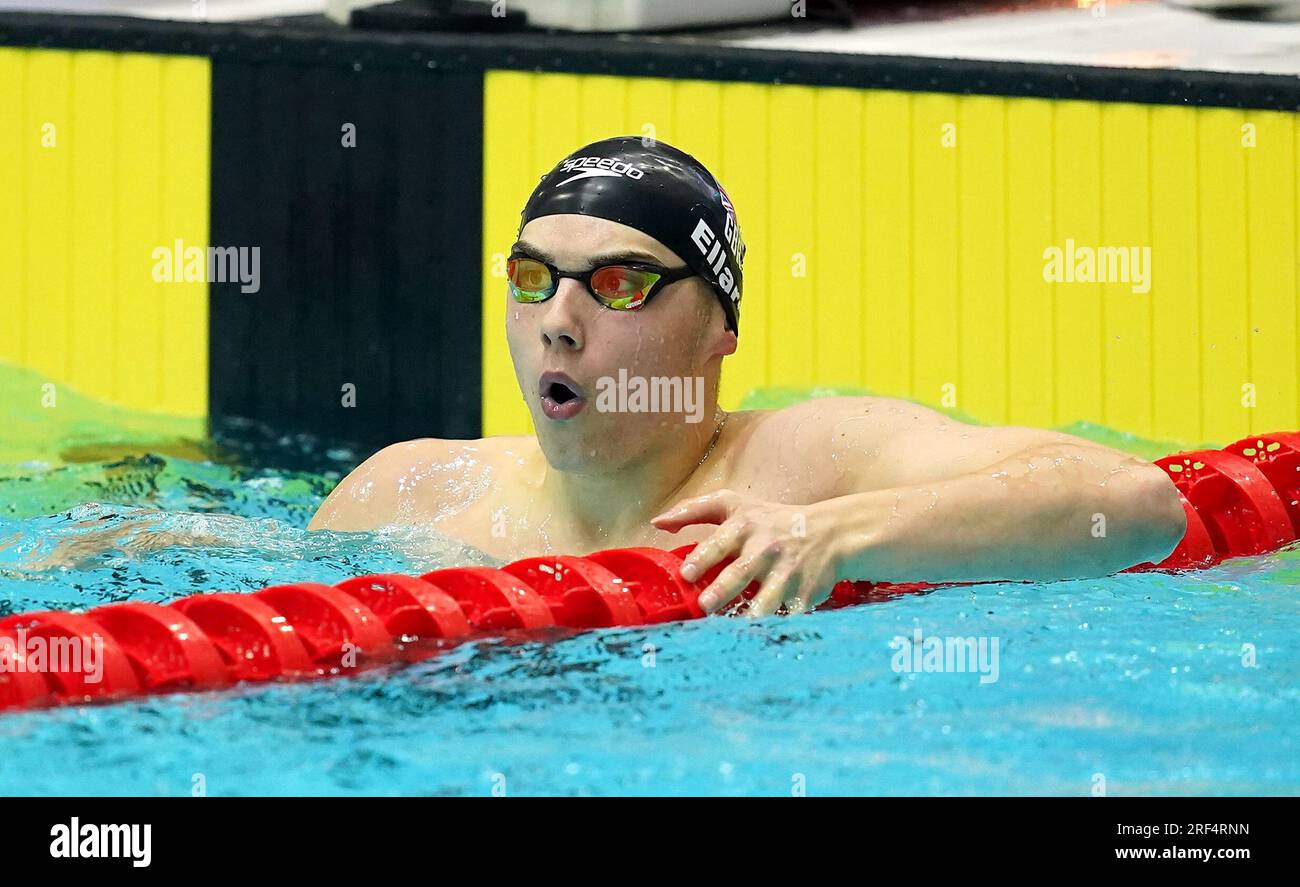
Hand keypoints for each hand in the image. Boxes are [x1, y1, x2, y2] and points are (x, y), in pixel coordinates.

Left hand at [651, 490, 841, 617]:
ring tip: (732, 631)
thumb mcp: (735, 506)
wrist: (829, 533)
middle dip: (722, 590)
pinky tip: (760, 642)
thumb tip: (656, 523)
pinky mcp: (804, 595)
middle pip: (740, 572)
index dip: (702, 558)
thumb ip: (694, 511)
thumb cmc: (771, 520)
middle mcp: (765, 549)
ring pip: (766, 599)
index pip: (719, 542)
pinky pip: (788, 615)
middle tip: (705, 605)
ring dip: (750, 615)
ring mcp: (786, 573)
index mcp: (744, 526)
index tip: (686, 574)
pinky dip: (776, 629)